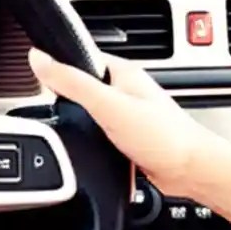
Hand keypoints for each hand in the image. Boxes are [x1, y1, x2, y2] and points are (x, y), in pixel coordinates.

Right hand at [28, 49, 230, 197]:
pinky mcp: (128, 137)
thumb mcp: (107, 105)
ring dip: (82, 125)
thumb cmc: (164, 136)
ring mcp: (128, 114)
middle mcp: (126, 90)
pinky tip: (93, 149)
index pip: (80, 58)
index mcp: (123, 72)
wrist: (191, 172)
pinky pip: (99, 134)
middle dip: (68, 102)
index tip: (44, 83)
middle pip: (81, 88)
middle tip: (64, 115)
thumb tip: (38, 59)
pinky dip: (93, 142)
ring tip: (82, 134)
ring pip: (90, 114)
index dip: (59, 68)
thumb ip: (71, 82)